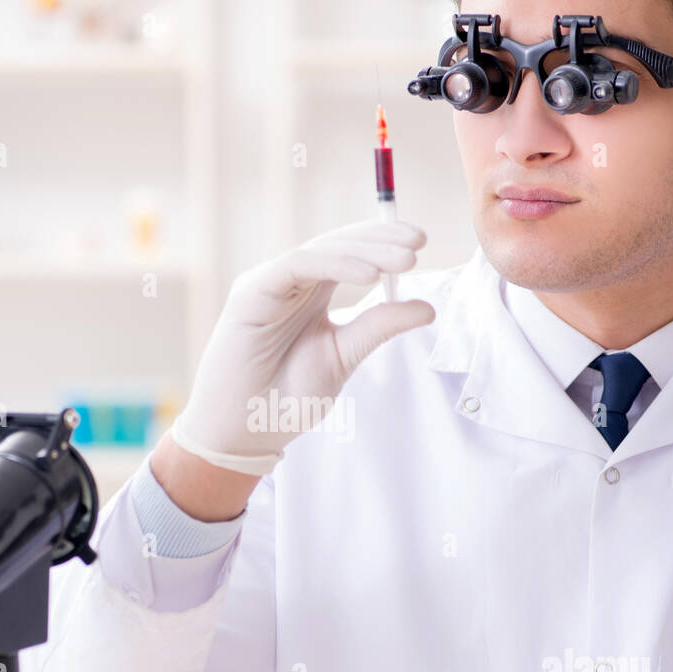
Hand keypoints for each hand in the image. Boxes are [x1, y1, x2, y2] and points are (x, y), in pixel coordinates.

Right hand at [170, 219, 432, 475]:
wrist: (244, 431)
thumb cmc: (286, 398)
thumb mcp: (344, 356)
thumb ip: (379, 327)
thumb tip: (428, 308)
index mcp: (312, 295)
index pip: (351, 256)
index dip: (384, 244)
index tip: (421, 245)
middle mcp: (292, 283)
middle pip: (339, 246)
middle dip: (380, 240)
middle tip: (418, 242)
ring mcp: (271, 283)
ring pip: (322, 251)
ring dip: (365, 251)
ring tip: (403, 260)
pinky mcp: (252, 291)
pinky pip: (297, 266)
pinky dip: (334, 265)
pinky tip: (368, 276)